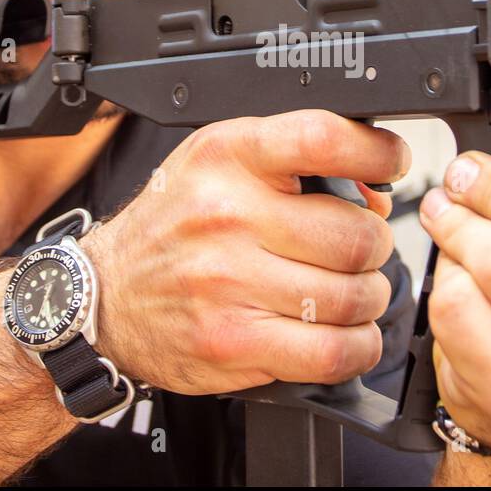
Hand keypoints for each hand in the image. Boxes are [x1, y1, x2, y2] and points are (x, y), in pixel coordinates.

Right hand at [82, 110, 409, 394]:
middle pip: (354, 235)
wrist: (100, 297)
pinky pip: (331, 352)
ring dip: (368, 300)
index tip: (390, 163)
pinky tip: (342, 334)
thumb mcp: (217, 165)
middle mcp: (226, 214)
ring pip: (352, 297)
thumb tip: (374, 191)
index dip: (376, 152)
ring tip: (347, 294)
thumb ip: (292, 163)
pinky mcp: (233, 342)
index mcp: (227, 156)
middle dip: (373, 248)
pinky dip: (355, 347)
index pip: (323, 138)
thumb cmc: (171, 227)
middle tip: (356, 252)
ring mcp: (228, 282)